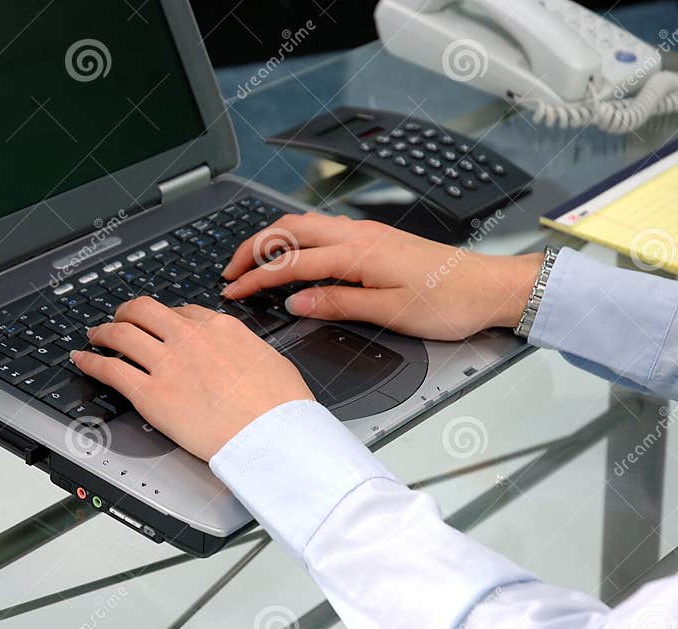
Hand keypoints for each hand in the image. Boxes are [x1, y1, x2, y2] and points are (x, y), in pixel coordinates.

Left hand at [70, 297, 313, 460]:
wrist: (273, 435)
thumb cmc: (280, 407)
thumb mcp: (268, 360)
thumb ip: (244, 351)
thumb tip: (241, 356)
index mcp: (220, 327)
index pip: (181, 311)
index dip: (164, 316)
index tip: (157, 323)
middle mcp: (189, 337)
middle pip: (144, 311)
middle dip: (127, 313)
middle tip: (119, 319)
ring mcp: (167, 364)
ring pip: (121, 334)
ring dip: (103, 332)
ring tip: (95, 336)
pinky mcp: (151, 394)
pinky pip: (110, 370)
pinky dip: (90, 362)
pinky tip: (82, 360)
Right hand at [221, 213, 543, 340]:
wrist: (489, 287)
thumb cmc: (448, 302)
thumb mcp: (388, 312)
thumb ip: (337, 303)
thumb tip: (297, 302)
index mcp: (357, 252)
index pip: (290, 263)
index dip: (256, 278)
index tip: (233, 292)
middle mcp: (358, 234)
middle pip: (289, 230)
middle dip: (252, 248)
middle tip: (229, 272)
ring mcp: (367, 232)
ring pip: (305, 225)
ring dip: (273, 240)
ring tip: (252, 263)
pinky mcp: (375, 237)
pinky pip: (323, 229)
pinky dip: (296, 239)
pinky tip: (294, 256)